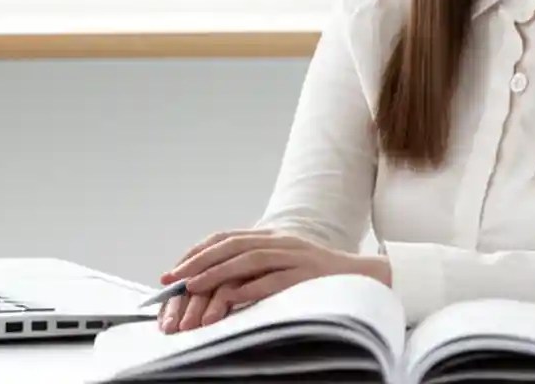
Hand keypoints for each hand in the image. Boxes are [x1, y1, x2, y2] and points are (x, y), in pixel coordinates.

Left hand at [157, 229, 390, 332]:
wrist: (363, 277)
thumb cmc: (317, 277)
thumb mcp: (281, 265)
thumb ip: (254, 269)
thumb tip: (218, 284)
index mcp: (271, 237)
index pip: (225, 238)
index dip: (196, 252)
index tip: (172, 270)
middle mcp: (279, 241)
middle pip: (230, 245)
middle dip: (197, 262)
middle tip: (171, 279)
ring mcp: (294, 256)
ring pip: (248, 259)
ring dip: (216, 273)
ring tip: (192, 286)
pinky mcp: (306, 275)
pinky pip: (274, 279)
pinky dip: (250, 287)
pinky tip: (230, 297)